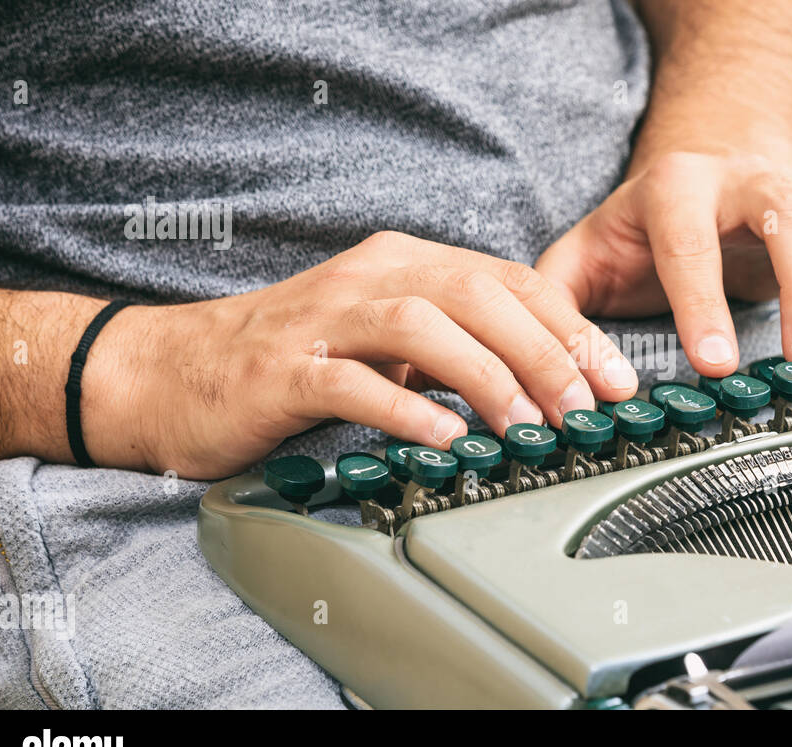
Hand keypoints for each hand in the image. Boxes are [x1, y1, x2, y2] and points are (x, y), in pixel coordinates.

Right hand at [84, 232, 638, 478]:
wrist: (175, 371)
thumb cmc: (294, 359)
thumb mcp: (385, 339)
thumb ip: (454, 346)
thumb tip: (545, 384)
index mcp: (403, 264)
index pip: (508, 281)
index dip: (570, 327)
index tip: (617, 378)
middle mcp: (370, 277)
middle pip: (478, 295)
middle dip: (547, 352)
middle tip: (588, 408)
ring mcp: (325, 319)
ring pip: (424, 326)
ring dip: (489, 377)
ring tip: (529, 426)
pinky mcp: (285, 369)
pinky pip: (354, 382)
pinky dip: (406, 408)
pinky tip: (444, 438)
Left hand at [536, 151, 791, 375]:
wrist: (702, 178)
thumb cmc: (642, 233)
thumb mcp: (584, 257)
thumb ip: (558, 300)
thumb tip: (563, 369)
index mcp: (676, 187)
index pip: (689, 238)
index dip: (701, 301)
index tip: (716, 365)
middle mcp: (747, 178)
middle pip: (787, 213)